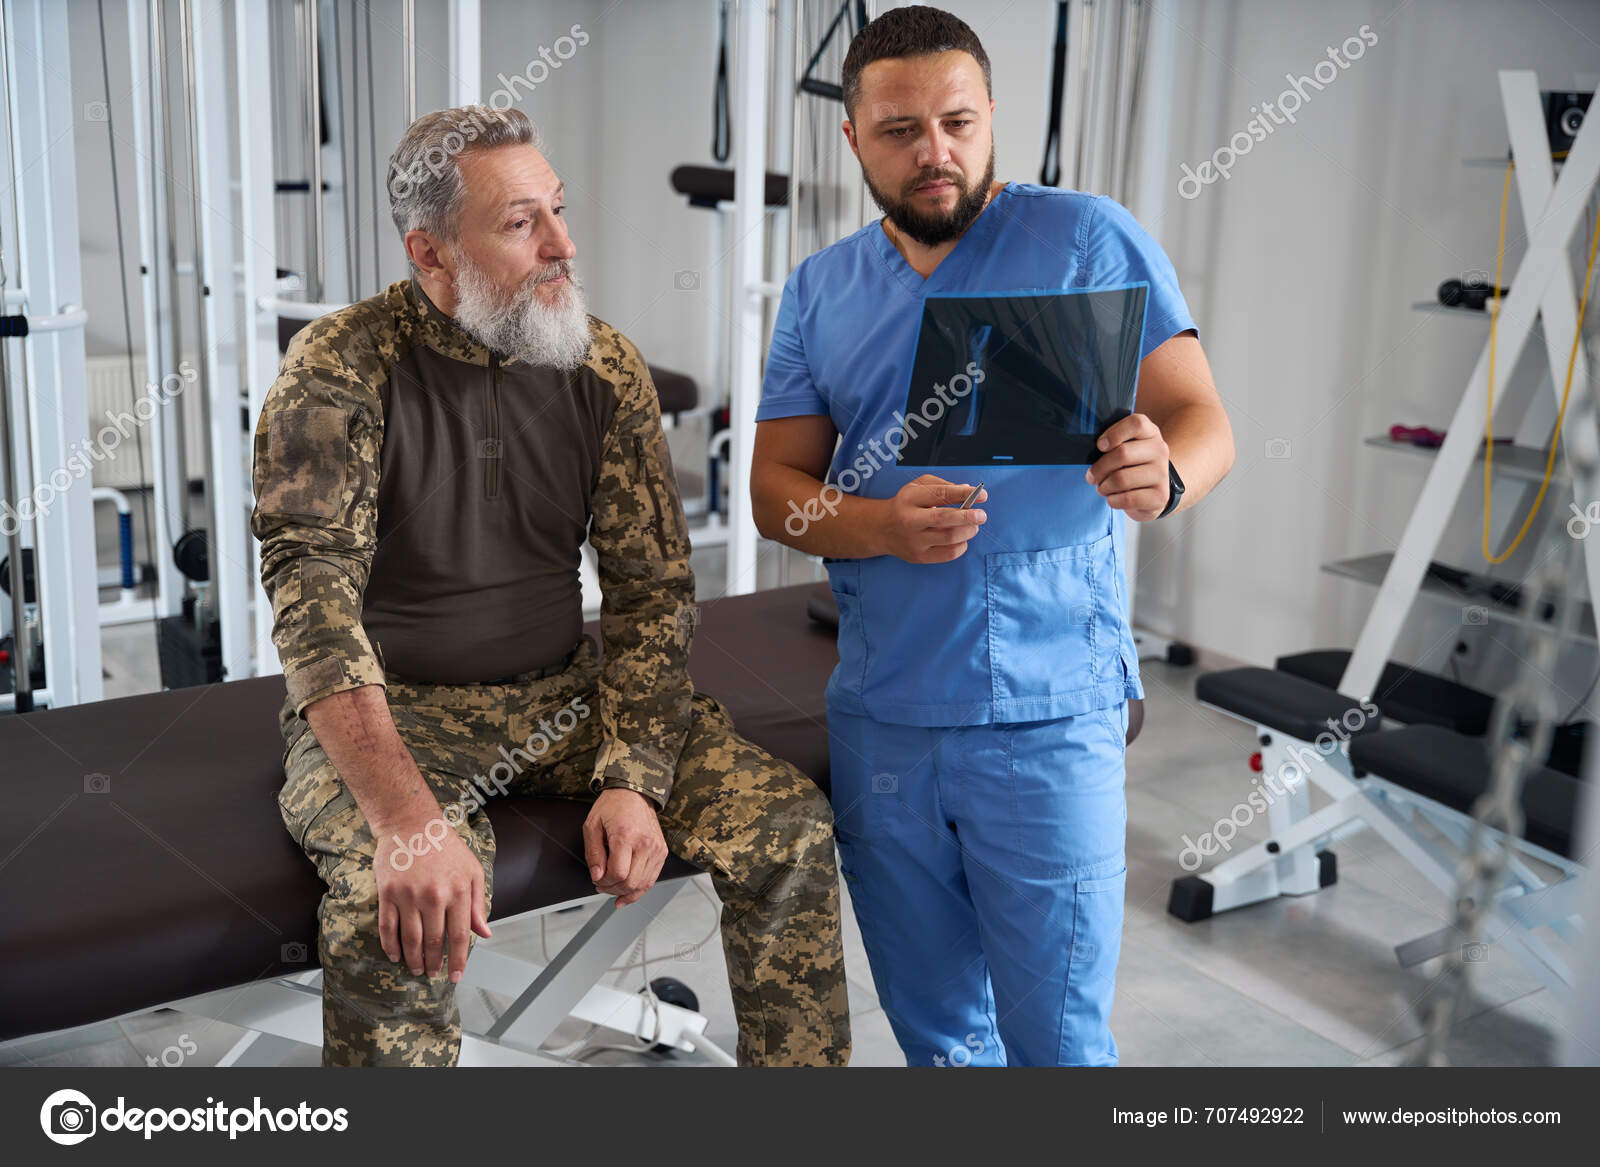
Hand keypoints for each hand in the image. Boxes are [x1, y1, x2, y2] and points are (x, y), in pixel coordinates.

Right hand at [374, 820, 492, 982]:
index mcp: (458, 891)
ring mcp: (408, 895)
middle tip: (433, 974)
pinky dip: (391, 946)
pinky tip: (396, 955)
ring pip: (411, 939)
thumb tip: (484, 933)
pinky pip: (388, 927)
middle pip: (434, 941)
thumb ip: (478, 905)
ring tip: (416, 969)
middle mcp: (434, 896)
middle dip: (434, 963)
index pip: (460, 936)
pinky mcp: (388, 893)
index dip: (458, 960)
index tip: (456, 975)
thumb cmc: (446, 847)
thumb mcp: (472, 871)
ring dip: (413, 959)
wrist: (412, 824)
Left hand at [583, 787, 669, 906]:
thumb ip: (593, 853)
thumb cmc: (612, 806)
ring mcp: (656, 848)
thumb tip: (597, 876)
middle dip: (612, 889)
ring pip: (643, 884)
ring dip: (625, 892)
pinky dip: (639, 889)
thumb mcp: (592, 825)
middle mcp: (645, 843)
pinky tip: (627, 894)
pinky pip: (652, 878)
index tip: (596, 879)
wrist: (634, 793)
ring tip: (612, 889)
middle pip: (631, 882)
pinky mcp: (662, 851)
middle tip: (601, 885)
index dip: (604, 882)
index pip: (618, 873)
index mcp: (626, 836)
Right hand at [880, 474, 987, 562]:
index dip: (964, 494)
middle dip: (968, 516)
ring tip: (972, 526)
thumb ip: (942, 485)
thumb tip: (968, 489)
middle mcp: (910, 520)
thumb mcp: (918, 486)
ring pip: (949, 538)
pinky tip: (961, 539)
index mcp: (910, 498)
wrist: (882, 529)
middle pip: (944, 519)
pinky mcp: (919, 557)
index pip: (941, 494)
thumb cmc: (906, 504)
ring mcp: (914, 540)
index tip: (982, 495)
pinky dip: (961, 546)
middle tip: (982, 515)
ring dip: (968, 531)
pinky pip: (948, 554)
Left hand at [1086, 413, 1170, 520]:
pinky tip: (1113, 498)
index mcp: (1150, 433)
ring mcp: (1162, 474)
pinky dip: (1113, 500)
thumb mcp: (1124, 449)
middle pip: (1122, 453)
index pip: (1136, 424)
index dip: (1114, 434)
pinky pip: (1128, 498)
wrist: (1151, 494)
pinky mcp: (1160, 495)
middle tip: (1092, 476)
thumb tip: (1093, 450)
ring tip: (1103, 488)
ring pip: (1121, 479)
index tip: (1100, 446)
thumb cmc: (1130, 467)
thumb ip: (1112, 444)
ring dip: (1104, 486)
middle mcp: (1160, 450)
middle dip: (1099, 468)